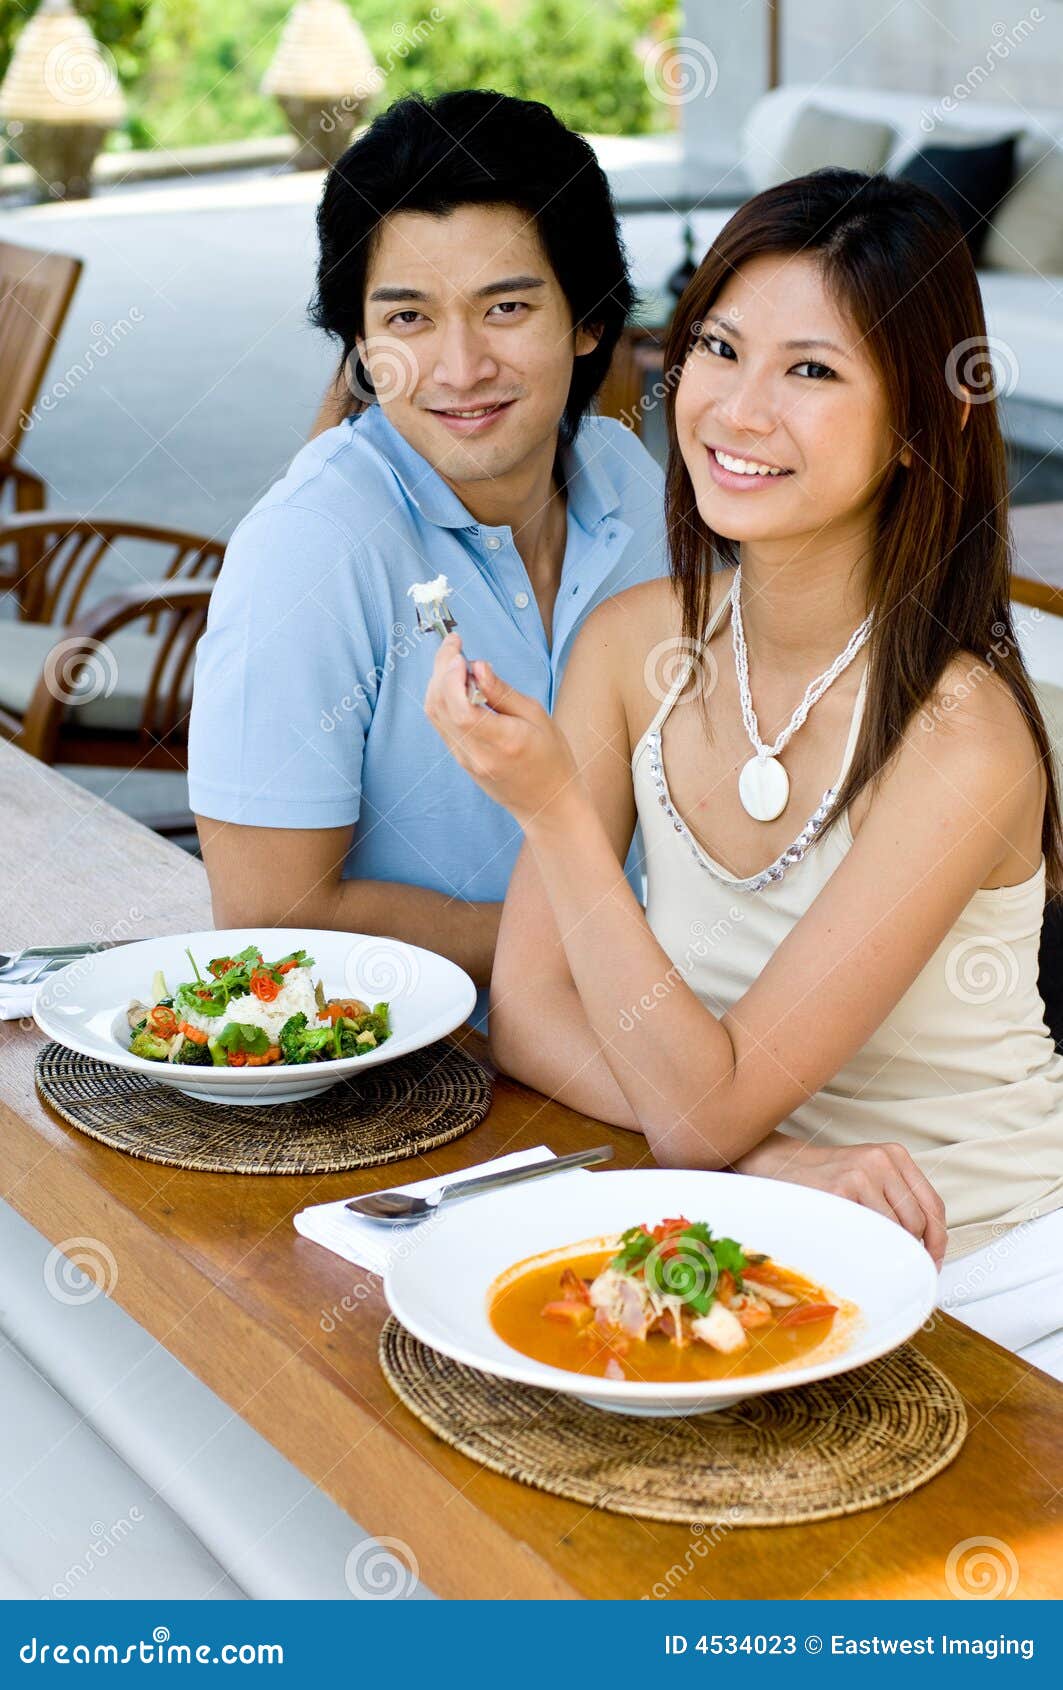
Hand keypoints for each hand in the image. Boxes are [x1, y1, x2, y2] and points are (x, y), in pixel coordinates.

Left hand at [423, 634, 580, 829]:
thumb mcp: (537, 717)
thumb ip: (502, 692)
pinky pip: (442, 724)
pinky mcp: (461, 760)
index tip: (459, 651)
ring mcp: (465, 760)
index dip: (451, 675)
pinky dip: (442, 697)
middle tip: (453, 645)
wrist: (548, 803)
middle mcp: (476, 754)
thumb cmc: (552, 758)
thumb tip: (478, 666)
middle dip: (441, 669)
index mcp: (502, 742)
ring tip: (455, 660)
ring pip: (435, 714)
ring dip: (438, 681)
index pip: (459, 708)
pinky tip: (456, 683)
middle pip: (440, 706)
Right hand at [735, 1133, 947, 1268]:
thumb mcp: (868, 1175)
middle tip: (900, 1268)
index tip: (932, 1261)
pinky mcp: (840, 1191)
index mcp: (894, 1155)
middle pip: (918, 1222)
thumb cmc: (826, 1178)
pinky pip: (868, 1233)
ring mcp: (860, 1174)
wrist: (779, 1163)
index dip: (938, 1240)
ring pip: (894, 1231)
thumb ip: (896, 1198)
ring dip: (886, 1250)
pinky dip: (865, 1247)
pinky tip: (850, 1244)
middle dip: (912, 1251)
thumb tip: (925, 1247)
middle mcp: (881, 1160)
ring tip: (867, 1253)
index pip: (933, 1205)